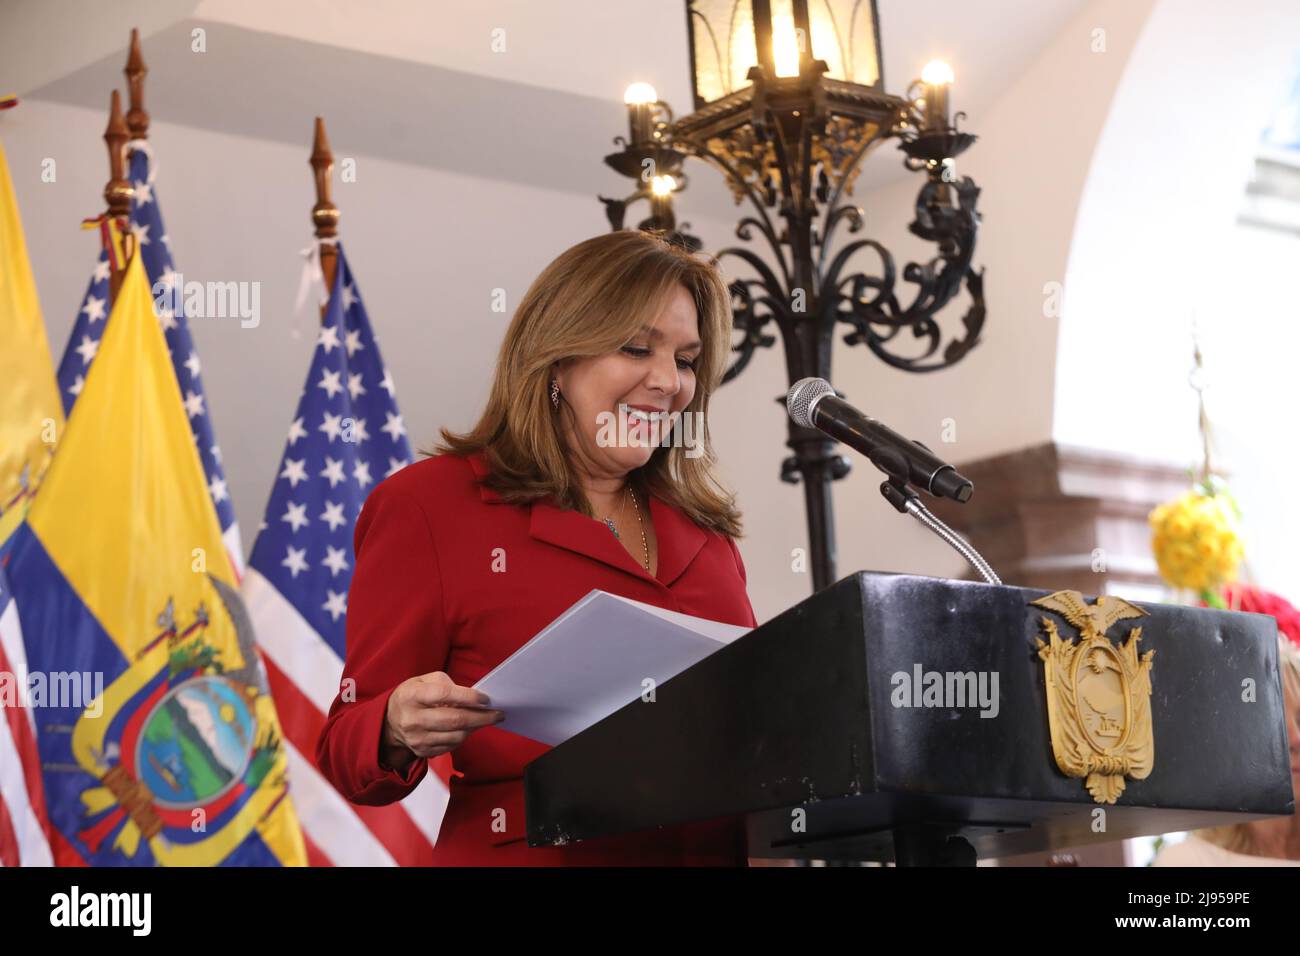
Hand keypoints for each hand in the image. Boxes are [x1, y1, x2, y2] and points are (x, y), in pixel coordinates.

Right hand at [381, 672, 504, 768]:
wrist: (389, 721)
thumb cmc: (413, 695)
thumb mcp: (423, 680)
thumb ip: (446, 685)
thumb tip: (471, 697)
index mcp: (412, 695)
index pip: (444, 695)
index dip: (468, 697)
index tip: (486, 699)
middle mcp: (412, 719)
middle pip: (454, 720)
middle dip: (481, 717)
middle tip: (498, 713)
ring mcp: (416, 738)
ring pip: (456, 736)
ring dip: (475, 728)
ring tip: (485, 719)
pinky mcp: (422, 751)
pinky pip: (451, 747)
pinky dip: (464, 737)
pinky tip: (469, 728)